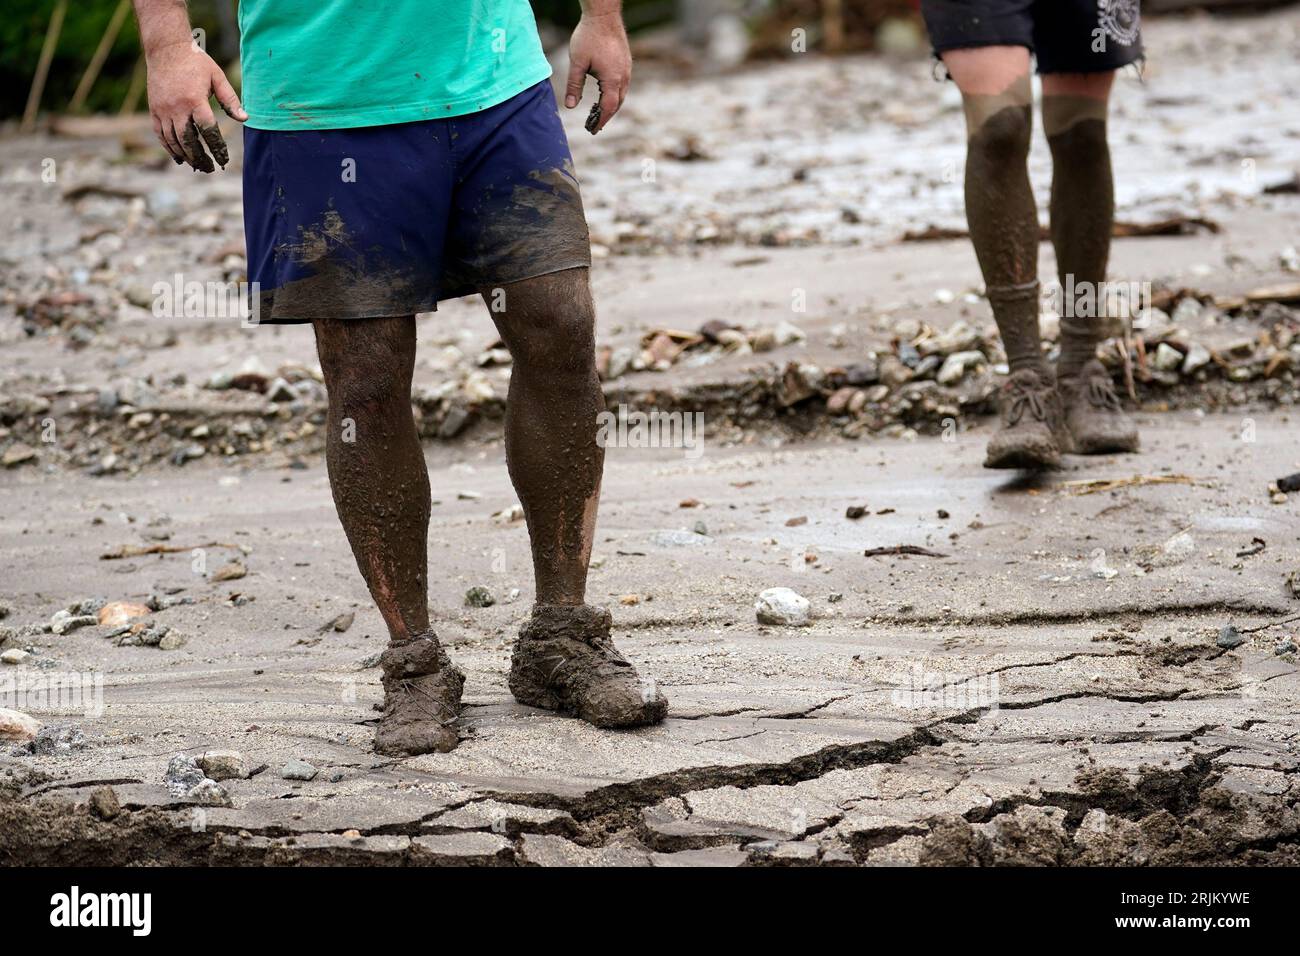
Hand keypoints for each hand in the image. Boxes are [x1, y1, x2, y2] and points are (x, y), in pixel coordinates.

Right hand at [144, 38, 246, 171]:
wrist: (166, 48)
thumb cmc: (196, 61)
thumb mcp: (217, 77)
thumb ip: (231, 99)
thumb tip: (245, 119)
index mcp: (195, 100)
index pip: (208, 131)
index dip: (217, 148)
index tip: (224, 160)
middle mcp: (177, 107)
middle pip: (189, 141)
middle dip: (200, 158)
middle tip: (210, 168)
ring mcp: (163, 109)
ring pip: (173, 140)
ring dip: (186, 156)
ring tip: (197, 165)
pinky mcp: (154, 109)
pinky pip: (160, 134)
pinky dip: (169, 148)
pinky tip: (179, 157)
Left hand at [565, 13, 630, 133]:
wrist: (603, 15)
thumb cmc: (589, 36)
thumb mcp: (577, 63)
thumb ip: (574, 86)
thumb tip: (570, 106)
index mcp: (612, 79)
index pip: (608, 108)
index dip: (600, 120)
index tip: (593, 130)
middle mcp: (623, 76)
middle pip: (617, 104)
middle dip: (606, 116)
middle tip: (594, 126)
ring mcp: (627, 69)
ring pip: (621, 95)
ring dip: (611, 106)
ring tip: (598, 113)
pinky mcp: (626, 62)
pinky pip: (622, 84)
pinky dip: (614, 94)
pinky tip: (605, 94)